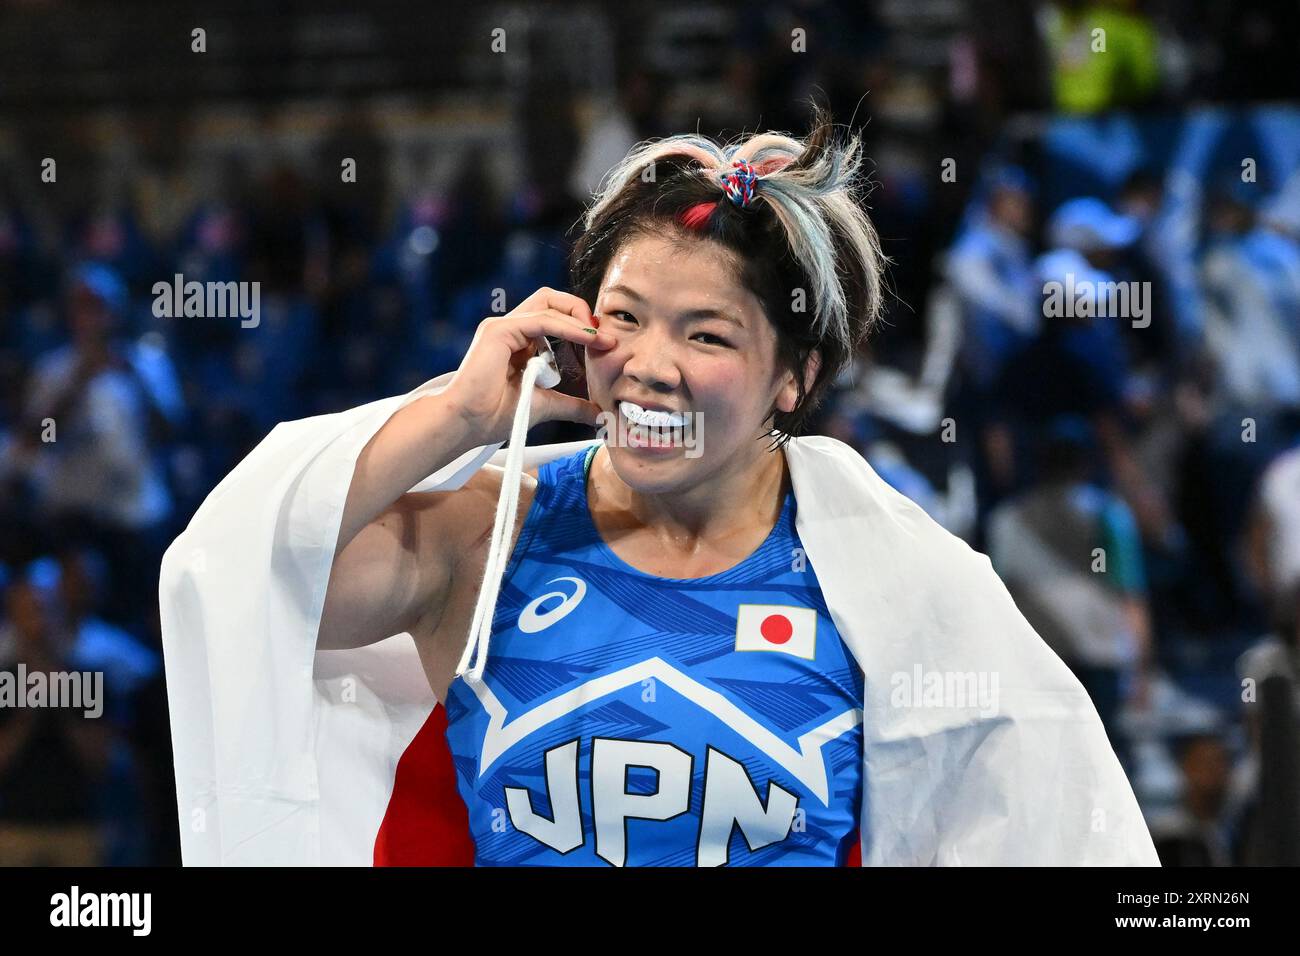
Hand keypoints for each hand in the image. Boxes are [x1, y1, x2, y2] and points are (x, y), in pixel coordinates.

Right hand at [442, 287, 614, 444]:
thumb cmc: (494, 416)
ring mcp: (502, 326)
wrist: (467, 424)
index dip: (580, 325)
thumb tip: (597, 414)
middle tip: (603, 336)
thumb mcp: (544, 406)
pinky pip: (541, 320)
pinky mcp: (498, 330)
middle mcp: (510, 328)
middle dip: (581, 311)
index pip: (554, 316)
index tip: (604, 344)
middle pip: (551, 299)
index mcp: (518, 341)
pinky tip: (587, 340)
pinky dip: (568, 327)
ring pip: (548, 303)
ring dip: (579, 319)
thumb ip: (571, 406)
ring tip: (600, 339)